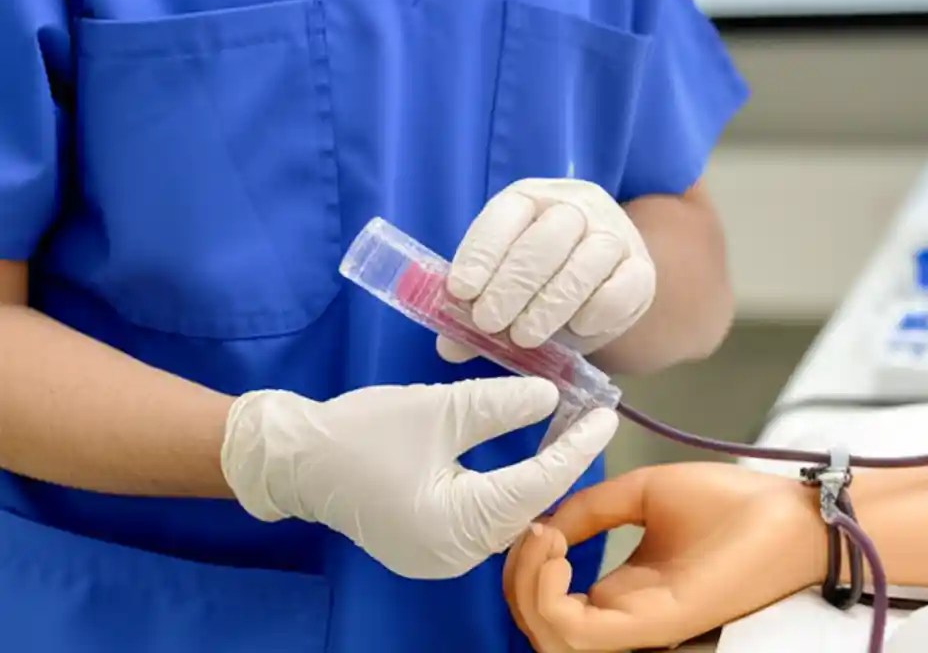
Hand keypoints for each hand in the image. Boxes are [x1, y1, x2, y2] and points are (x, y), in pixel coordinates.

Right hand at [221, 378, 616, 578]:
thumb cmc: (361, 432)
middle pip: (527, 506)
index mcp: (454, 524)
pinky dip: (510, 490)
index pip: (535, 484)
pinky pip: (485, 520)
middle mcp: (453, 555)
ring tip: (569, 433)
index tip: (606, 414)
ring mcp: (440, 558)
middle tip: (591, 419)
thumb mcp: (440, 409)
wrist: (294, 459)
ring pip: (509, 516)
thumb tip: (553, 397)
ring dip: (538, 476)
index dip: (576, 447)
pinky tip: (530, 459)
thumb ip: (501, 406)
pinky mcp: (431, 548)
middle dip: (561, 462)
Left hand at [439, 178, 654, 360]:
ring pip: (588, 260)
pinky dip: (599, 310)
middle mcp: (576, 206)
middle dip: (514, 283)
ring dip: (552, 303)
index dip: (483, 252)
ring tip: (525, 337)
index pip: (507, 213)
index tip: (462, 291)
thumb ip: (475, 309)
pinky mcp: (641, 268)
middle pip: (548, 236)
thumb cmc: (539, 280)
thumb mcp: (501, 285)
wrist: (599, 282)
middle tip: (489, 322)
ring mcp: (614, 234)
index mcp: (532, 198)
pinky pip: (624, 286)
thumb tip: (450, 347)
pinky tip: (577, 330)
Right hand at [503, 463, 827, 651]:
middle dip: (516, 580)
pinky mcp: (655, 625)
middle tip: (533, 532)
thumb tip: (545, 524)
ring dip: (528, 590)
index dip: (525, 567)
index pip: (550, 602)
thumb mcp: (645, 493)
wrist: (790, 512)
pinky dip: (550, 599)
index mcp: (622, 591)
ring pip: (551, 641)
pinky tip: (559, 554)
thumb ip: (592, 509)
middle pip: (540, 627)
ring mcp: (637, 625)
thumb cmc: (732, 503)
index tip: (533, 522)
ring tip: (546, 541)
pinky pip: (579, 637)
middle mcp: (623, 616)